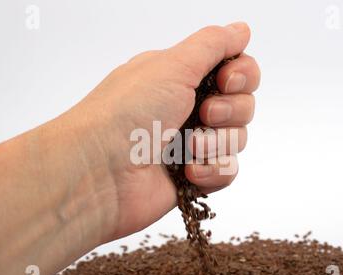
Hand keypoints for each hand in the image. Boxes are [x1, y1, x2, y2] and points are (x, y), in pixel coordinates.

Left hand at [68, 22, 259, 242]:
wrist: (99, 171)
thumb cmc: (126, 112)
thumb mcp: (172, 65)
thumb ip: (213, 44)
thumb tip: (241, 29)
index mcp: (182, 78)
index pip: (237, 70)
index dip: (242, 75)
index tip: (226, 80)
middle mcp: (189, 108)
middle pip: (243, 105)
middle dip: (230, 110)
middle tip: (203, 114)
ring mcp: (191, 143)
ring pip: (237, 139)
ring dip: (216, 142)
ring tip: (187, 146)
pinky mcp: (193, 176)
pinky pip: (227, 171)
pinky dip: (212, 171)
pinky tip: (187, 171)